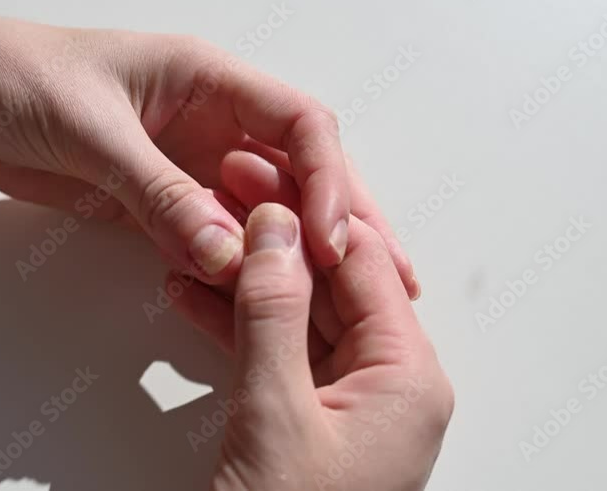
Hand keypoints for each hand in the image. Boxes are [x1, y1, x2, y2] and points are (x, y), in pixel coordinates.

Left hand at [0, 18, 417, 293]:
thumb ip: (161, 195)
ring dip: (299, 250)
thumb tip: (228, 254)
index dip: (326, 179)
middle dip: (344, 219)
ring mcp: (188, 163)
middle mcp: (211, 120)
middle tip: (388, 274)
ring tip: (342, 297)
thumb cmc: (16, 78)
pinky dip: (240, 266)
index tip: (330, 236)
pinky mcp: (161, 201)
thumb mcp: (95, 132)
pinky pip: (215, 236)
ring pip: (264, 209)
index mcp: (209, 78)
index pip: (299, 124)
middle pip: (299, 171)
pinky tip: (265, 295)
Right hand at [171, 203, 451, 489]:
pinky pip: (281, 358)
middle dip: (268, 245)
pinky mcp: (316, 425)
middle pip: (330, 286)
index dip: (303, 213)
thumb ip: (273, 315)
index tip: (254, 181)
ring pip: (299, 320)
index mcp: (408, 378)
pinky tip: (199, 298)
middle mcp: (392, 387)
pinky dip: (239, 330)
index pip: (361, 262)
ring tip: (198, 245)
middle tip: (218, 202)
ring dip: (245, 284)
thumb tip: (275, 231)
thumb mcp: (275, 413)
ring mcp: (353, 406)